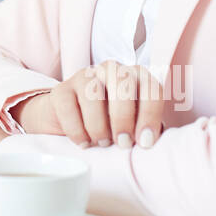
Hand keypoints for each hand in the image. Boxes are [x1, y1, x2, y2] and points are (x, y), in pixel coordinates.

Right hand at [12, 60, 164, 148]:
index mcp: (137, 77)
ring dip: (99, 124)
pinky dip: (76, 129)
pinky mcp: (61, 89)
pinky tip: (83, 142)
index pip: (150, 88)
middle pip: (123, 84)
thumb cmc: (111, 126)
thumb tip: (153, 145)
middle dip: (124, 118)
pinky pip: (68, 106)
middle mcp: (112, 70)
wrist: (72, 123)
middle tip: (123, 144)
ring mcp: (85, 76)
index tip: (144, 142)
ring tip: (102, 142)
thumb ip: (145, 131)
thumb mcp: (134, 128)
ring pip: (93, 93)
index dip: (150, 115)